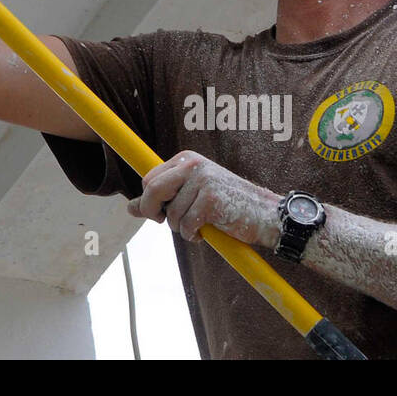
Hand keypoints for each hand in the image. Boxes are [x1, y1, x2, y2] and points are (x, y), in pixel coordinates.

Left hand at [126, 150, 279, 247]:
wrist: (266, 214)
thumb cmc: (228, 204)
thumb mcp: (191, 196)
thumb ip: (161, 200)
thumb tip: (129, 208)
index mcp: (186, 159)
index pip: (149, 179)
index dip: (149, 201)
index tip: (160, 213)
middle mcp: (192, 165)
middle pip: (152, 190)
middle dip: (155, 213)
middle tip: (171, 223)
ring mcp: (202, 180)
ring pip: (171, 213)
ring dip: (181, 228)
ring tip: (200, 226)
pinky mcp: (211, 199)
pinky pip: (187, 225)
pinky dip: (193, 236)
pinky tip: (207, 232)